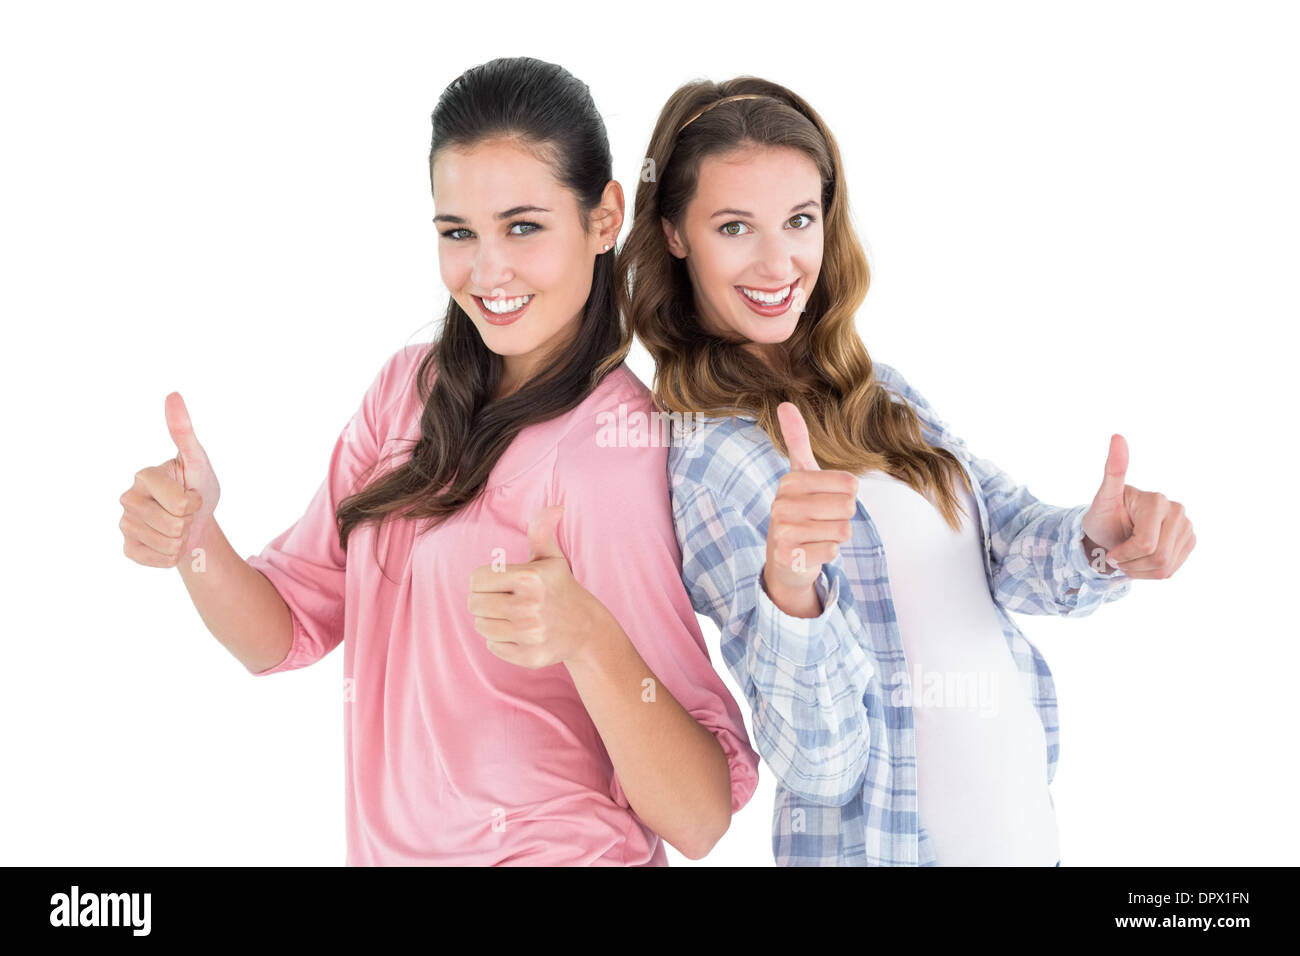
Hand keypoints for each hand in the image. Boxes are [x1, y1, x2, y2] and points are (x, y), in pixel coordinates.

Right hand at [119, 392, 220, 567]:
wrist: (197, 523)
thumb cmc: (199, 488)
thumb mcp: (198, 461)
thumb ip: (184, 432)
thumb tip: (173, 395)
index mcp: (144, 475)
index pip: (182, 503)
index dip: (196, 503)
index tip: (192, 493)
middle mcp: (128, 498)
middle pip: (174, 525)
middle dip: (189, 522)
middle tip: (185, 513)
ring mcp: (125, 524)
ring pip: (169, 544)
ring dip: (182, 540)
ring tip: (178, 527)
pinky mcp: (128, 549)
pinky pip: (160, 560)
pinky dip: (172, 556)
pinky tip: (167, 544)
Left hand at [467, 506, 601, 667]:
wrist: (586, 628)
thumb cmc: (561, 588)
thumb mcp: (552, 559)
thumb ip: (542, 531)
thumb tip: (556, 508)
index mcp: (529, 578)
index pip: (476, 580)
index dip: (482, 580)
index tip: (497, 583)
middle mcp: (528, 607)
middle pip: (474, 604)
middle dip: (483, 601)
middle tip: (501, 600)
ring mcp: (529, 634)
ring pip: (481, 626)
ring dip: (490, 621)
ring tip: (509, 616)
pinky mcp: (529, 657)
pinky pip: (493, 647)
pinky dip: (500, 641)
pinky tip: (518, 633)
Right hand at [762, 402, 858, 600]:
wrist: (784, 559)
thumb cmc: (801, 512)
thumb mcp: (801, 475)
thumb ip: (796, 441)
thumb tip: (784, 403)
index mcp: (790, 481)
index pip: (849, 483)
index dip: (848, 494)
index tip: (828, 499)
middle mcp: (782, 504)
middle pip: (847, 507)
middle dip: (843, 517)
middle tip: (823, 520)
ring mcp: (782, 531)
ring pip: (841, 530)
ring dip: (836, 535)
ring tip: (817, 535)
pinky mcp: (788, 557)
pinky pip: (832, 551)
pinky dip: (828, 553)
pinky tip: (812, 550)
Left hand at [1080, 434, 1194, 578]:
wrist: (1111, 533)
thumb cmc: (1104, 517)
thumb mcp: (1103, 498)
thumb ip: (1113, 471)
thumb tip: (1117, 436)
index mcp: (1156, 500)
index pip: (1145, 544)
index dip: (1124, 554)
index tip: (1112, 550)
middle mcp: (1177, 510)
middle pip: (1158, 557)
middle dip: (1132, 564)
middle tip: (1119, 556)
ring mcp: (1186, 526)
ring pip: (1166, 568)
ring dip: (1140, 571)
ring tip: (1129, 558)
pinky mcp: (1190, 540)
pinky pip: (1172, 571)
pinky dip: (1152, 573)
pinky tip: (1142, 560)